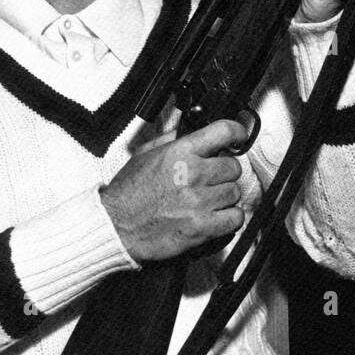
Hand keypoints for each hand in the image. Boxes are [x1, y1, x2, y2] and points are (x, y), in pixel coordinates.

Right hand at [101, 119, 247, 262]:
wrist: (116, 227)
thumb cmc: (128, 194)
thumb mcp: (145, 154)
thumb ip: (171, 138)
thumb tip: (189, 127)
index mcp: (180, 153)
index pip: (223, 132)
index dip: (237, 133)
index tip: (239, 137)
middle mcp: (192, 174)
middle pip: (233, 166)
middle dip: (223, 172)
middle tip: (210, 179)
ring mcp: (199, 201)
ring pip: (235, 192)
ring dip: (224, 196)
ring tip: (206, 200)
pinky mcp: (202, 227)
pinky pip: (235, 218)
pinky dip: (228, 218)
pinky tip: (214, 216)